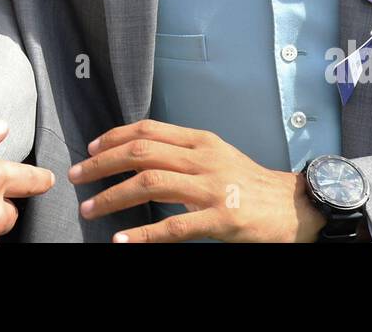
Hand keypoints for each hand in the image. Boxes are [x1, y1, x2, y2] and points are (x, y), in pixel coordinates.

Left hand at [68, 119, 324, 242]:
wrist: (294, 207)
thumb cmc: (250, 183)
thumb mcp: (217, 155)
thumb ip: (183, 151)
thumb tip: (138, 151)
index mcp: (201, 140)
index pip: (148, 130)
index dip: (114, 137)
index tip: (90, 150)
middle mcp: (203, 158)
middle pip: (141, 153)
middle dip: (101, 165)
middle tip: (76, 177)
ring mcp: (212, 188)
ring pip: (150, 184)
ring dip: (112, 197)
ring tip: (89, 209)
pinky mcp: (220, 219)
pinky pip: (174, 227)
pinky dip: (143, 234)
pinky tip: (122, 241)